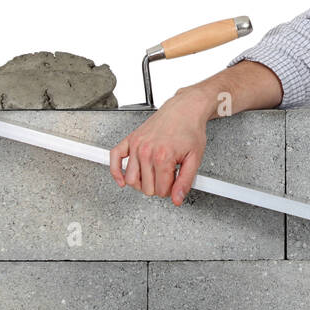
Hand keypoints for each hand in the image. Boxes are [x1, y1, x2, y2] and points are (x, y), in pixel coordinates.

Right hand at [108, 87, 212, 203]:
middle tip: (167, 178)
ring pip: (130, 179)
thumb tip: (177, 199)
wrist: (184, 110)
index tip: (175, 182)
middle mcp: (147, 151)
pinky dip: (116, 172)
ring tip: (153, 177)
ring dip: (141, 183)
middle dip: (158, 187)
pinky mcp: (130, 140)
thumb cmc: (190, 130)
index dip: (170, 190)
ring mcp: (136, 145)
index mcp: (163, 157)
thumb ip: (185, 181)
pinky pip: (115, 158)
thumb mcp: (195, 158)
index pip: (161, 190)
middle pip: (145, 188)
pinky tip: (122, 179)